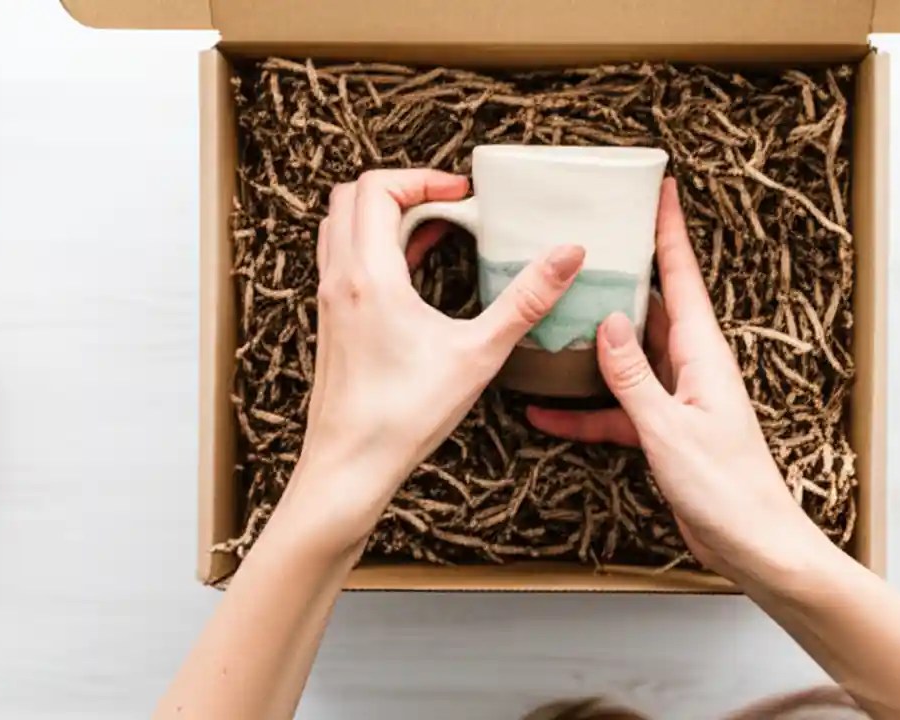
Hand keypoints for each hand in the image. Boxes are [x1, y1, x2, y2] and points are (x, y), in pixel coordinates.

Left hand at [290, 169, 583, 553]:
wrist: (348, 467)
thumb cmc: (404, 416)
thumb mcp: (479, 353)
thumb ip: (526, 300)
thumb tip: (568, 255)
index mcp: (369, 275)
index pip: (377, 187)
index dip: (422, 177)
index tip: (463, 193)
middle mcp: (340, 279)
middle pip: (353, 196)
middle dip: (403, 188)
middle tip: (450, 204)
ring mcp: (331, 300)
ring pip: (343, 226)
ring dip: (386, 215)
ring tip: (438, 230)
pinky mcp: (333, 322)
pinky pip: (346, 260)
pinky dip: (377, 247)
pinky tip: (417, 270)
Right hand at [527, 179, 831, 582]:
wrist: (753, 544)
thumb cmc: (728, 489)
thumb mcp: (669, 429)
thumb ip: (633, 377)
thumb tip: (608, 321)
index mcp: (703, 355)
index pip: (682, 278)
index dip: (668, 232)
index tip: (659, 187)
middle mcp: (692, 367)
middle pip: (653, 306)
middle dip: (627, 270)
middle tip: (595, 235)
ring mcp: (677, 397)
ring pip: (629, 355)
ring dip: (594, 341)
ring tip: (555, 312)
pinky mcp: (663, 429)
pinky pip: (617, 407)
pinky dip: (585, 408)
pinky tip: (545, 410)